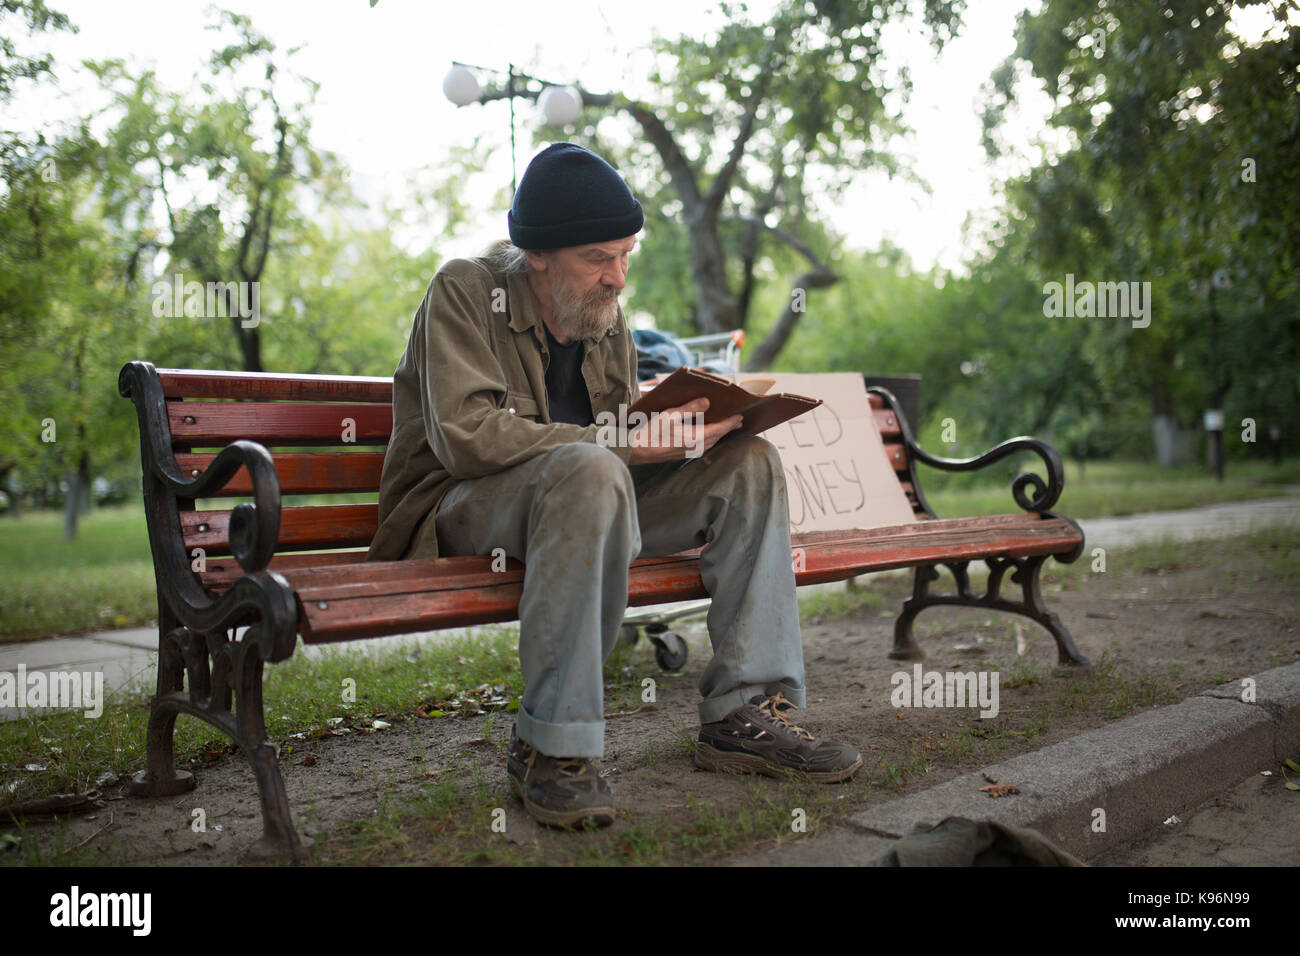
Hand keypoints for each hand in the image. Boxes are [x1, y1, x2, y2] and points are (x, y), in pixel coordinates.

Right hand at [627, 398, 742, 464]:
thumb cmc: (651, 431)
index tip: (741, 416)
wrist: (637, 450)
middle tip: (738, 421)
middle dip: (728, 428)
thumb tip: (707, 402)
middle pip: (717, 437)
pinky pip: (703, 446)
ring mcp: (689, 452)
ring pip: (710, 443)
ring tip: (726, 427)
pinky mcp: (683, 455)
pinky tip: (708, 435)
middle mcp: (696, 447)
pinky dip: (710, 439)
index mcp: (695, 437)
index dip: (731, 422)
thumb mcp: (670, 415)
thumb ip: (690, 408)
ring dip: (719, 435)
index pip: (720, 428)